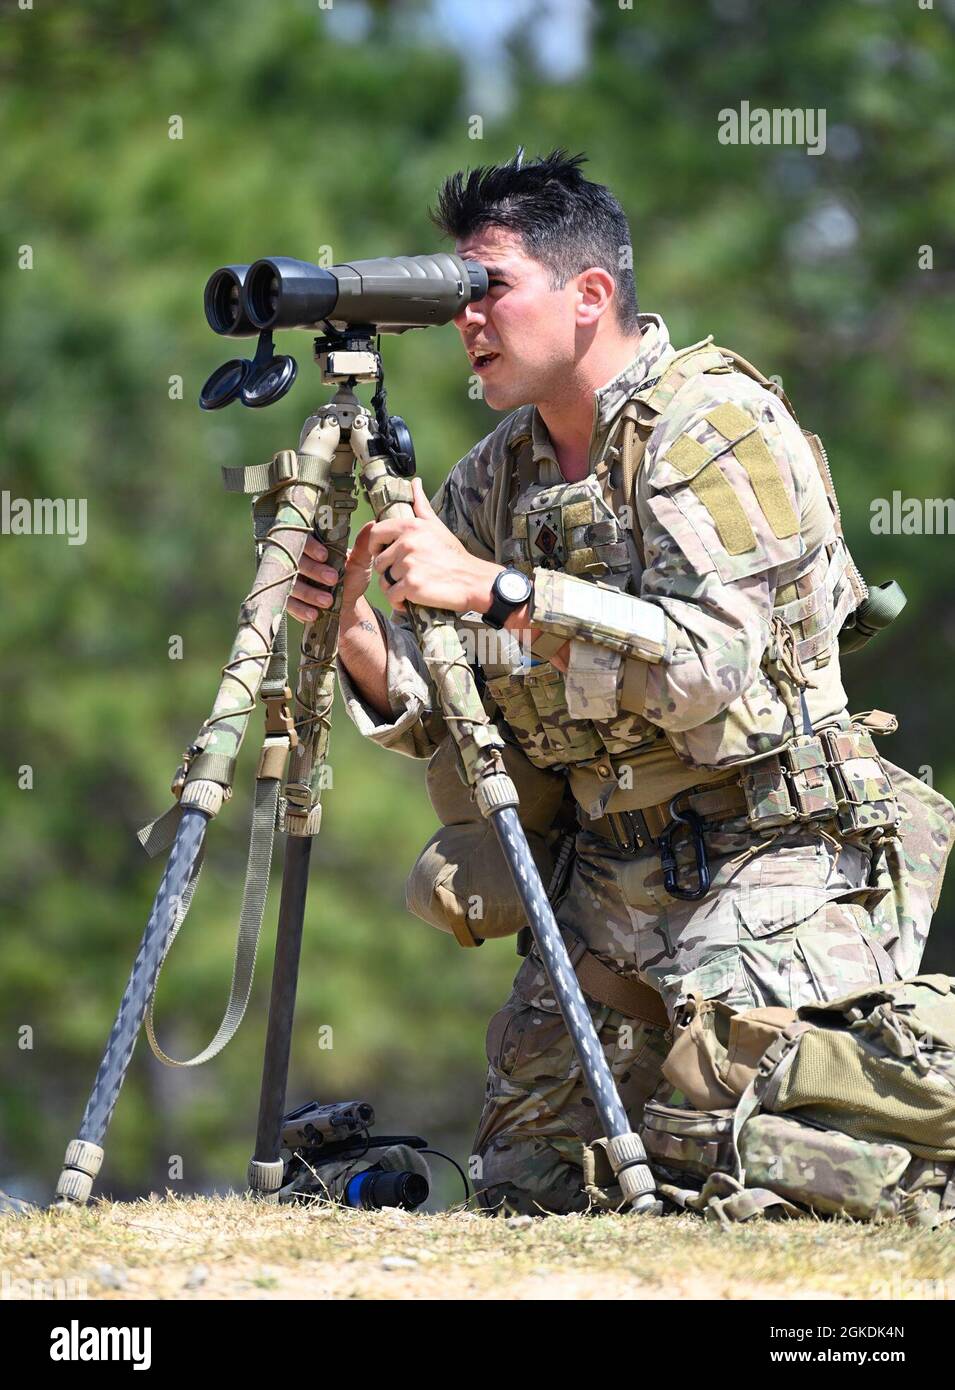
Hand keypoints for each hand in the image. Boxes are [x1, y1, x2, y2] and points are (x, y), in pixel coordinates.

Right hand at [288, 520, 375, 625]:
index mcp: (312, 546)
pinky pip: (288, 603)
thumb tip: (373, 525)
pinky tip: (313, 613)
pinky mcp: (287, 599)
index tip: (325, 555)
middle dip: (313, 570)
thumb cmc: (350, 580)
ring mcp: (289, 580)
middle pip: (295, 561)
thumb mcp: (358, 563)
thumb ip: (362, 546)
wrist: (345, 607)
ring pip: (291, 583)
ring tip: (328, 601)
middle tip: (332, 579)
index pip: (303, 539)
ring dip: (309, 592)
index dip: (311, 546)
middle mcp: (296, 560)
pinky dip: (301, 609)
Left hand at [370, 477, 498, 613]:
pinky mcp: (411, 585)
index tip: (384, 553)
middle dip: (388, 570)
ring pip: (384, 580)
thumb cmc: (452, 554)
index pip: (376, 533)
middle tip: (405, 574)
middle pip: (379, 561)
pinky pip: (392, 595)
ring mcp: (408, 564)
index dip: (375, 545)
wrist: (471, 580)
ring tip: (411, 587)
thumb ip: (420, 504)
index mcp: (410, 526)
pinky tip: (409, 600)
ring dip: (394, 587)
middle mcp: (407, 543)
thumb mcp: (436, 525)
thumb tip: (414, 482)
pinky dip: (398, 601)